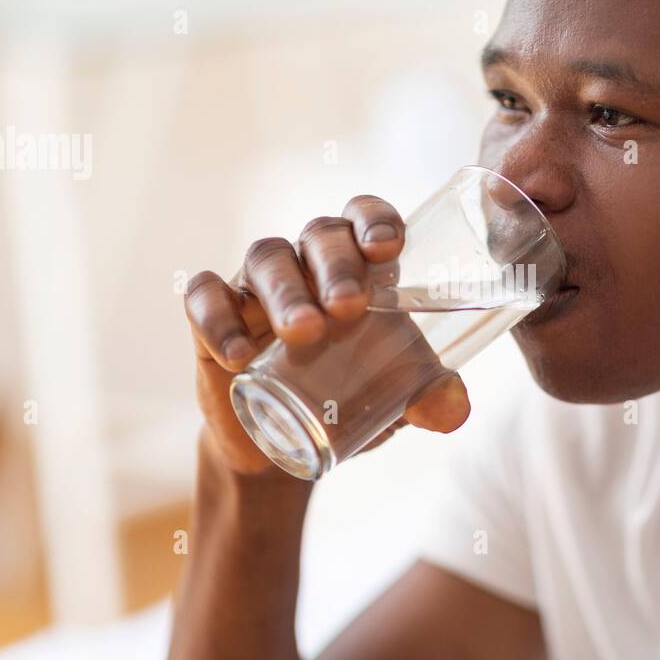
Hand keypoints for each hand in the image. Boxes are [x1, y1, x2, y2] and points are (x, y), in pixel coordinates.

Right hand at [184, 195, 471, 475]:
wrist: (280, 442)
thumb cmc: (345, 392)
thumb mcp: (392, 397)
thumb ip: (428, 397)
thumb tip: (455, 411)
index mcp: (354, 264)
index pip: (362, 216)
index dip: (374, 219)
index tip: (387, 250)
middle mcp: (305, 262)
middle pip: (319, 235)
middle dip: (336, 265)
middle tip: (350, 307)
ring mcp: (255, 285)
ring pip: (267, 259)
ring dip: (286, 292)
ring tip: (305, 333)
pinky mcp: (210, 317)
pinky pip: (205, 300)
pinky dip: (218, 321)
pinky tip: (240, 357)